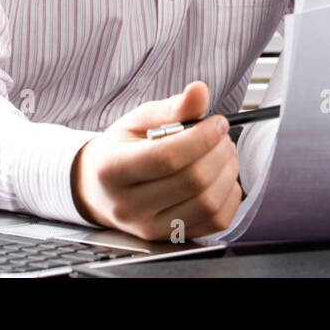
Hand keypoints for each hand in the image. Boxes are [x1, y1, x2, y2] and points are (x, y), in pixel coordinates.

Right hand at [70, 81, 240, 240]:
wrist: (100, 189)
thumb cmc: (120, 150)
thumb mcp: (137, 121)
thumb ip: (171, 108)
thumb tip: (199, 91)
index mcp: (113, 169)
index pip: (166, 157)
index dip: (201, 137)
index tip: (216, 121)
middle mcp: (129, 206)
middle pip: (192, 180)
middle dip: (219, 151)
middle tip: (222, 134)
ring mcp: (151, 227)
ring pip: (208, 204)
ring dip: (228, 172)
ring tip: (223, 152)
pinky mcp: (172, 238)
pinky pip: (216, 221)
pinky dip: (229, 195)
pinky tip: (222, 176)